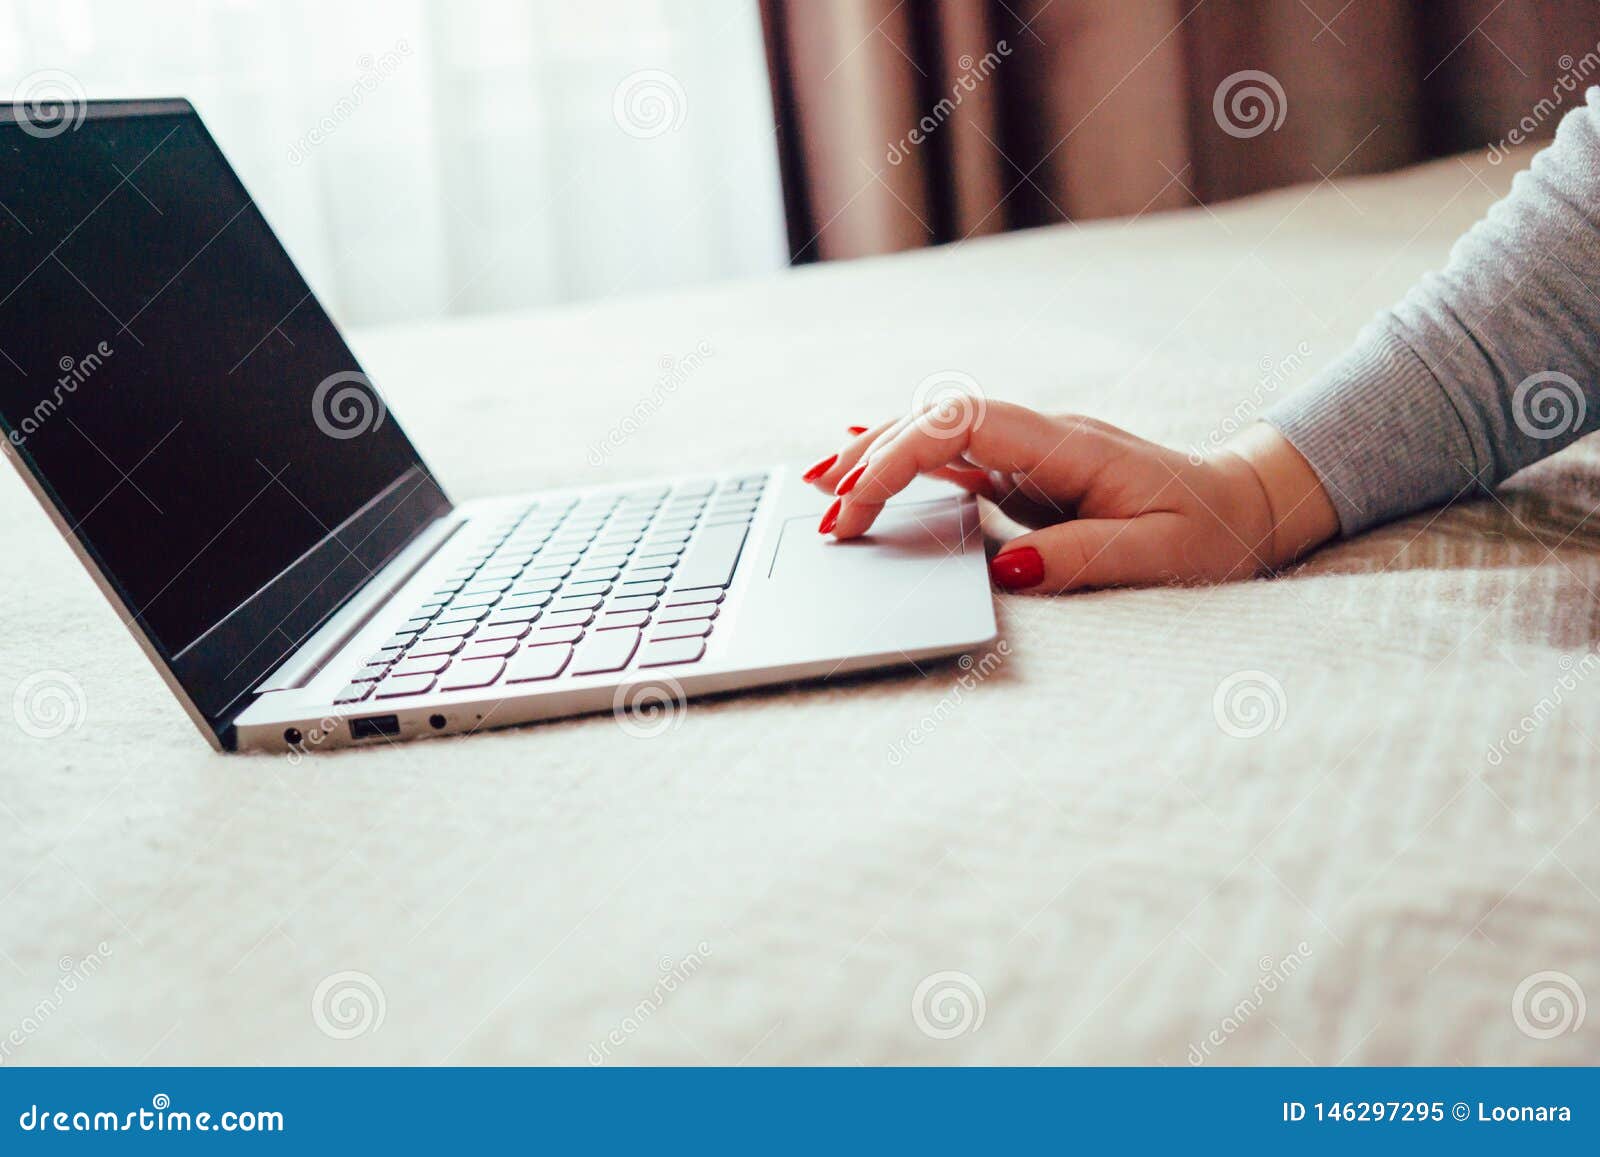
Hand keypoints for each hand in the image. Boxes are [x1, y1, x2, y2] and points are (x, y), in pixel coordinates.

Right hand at [800, 403, 1337, 593]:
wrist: (1243, 507)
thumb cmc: (1207, 532)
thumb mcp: (1158, 558)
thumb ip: (1082, 558)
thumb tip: (1004, 567)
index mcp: (1069, 445)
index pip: (962, 424)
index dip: (900, 457)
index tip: (860, 505)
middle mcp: (1041, 438)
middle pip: (935, 423)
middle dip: (871, 462)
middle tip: (824, 516)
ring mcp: (1029, 453)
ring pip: (936, 436)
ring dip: (876, 457)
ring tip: (818, 486)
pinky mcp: (1024, 475)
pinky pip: (952, 459)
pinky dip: (903, 465)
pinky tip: (862, 467)